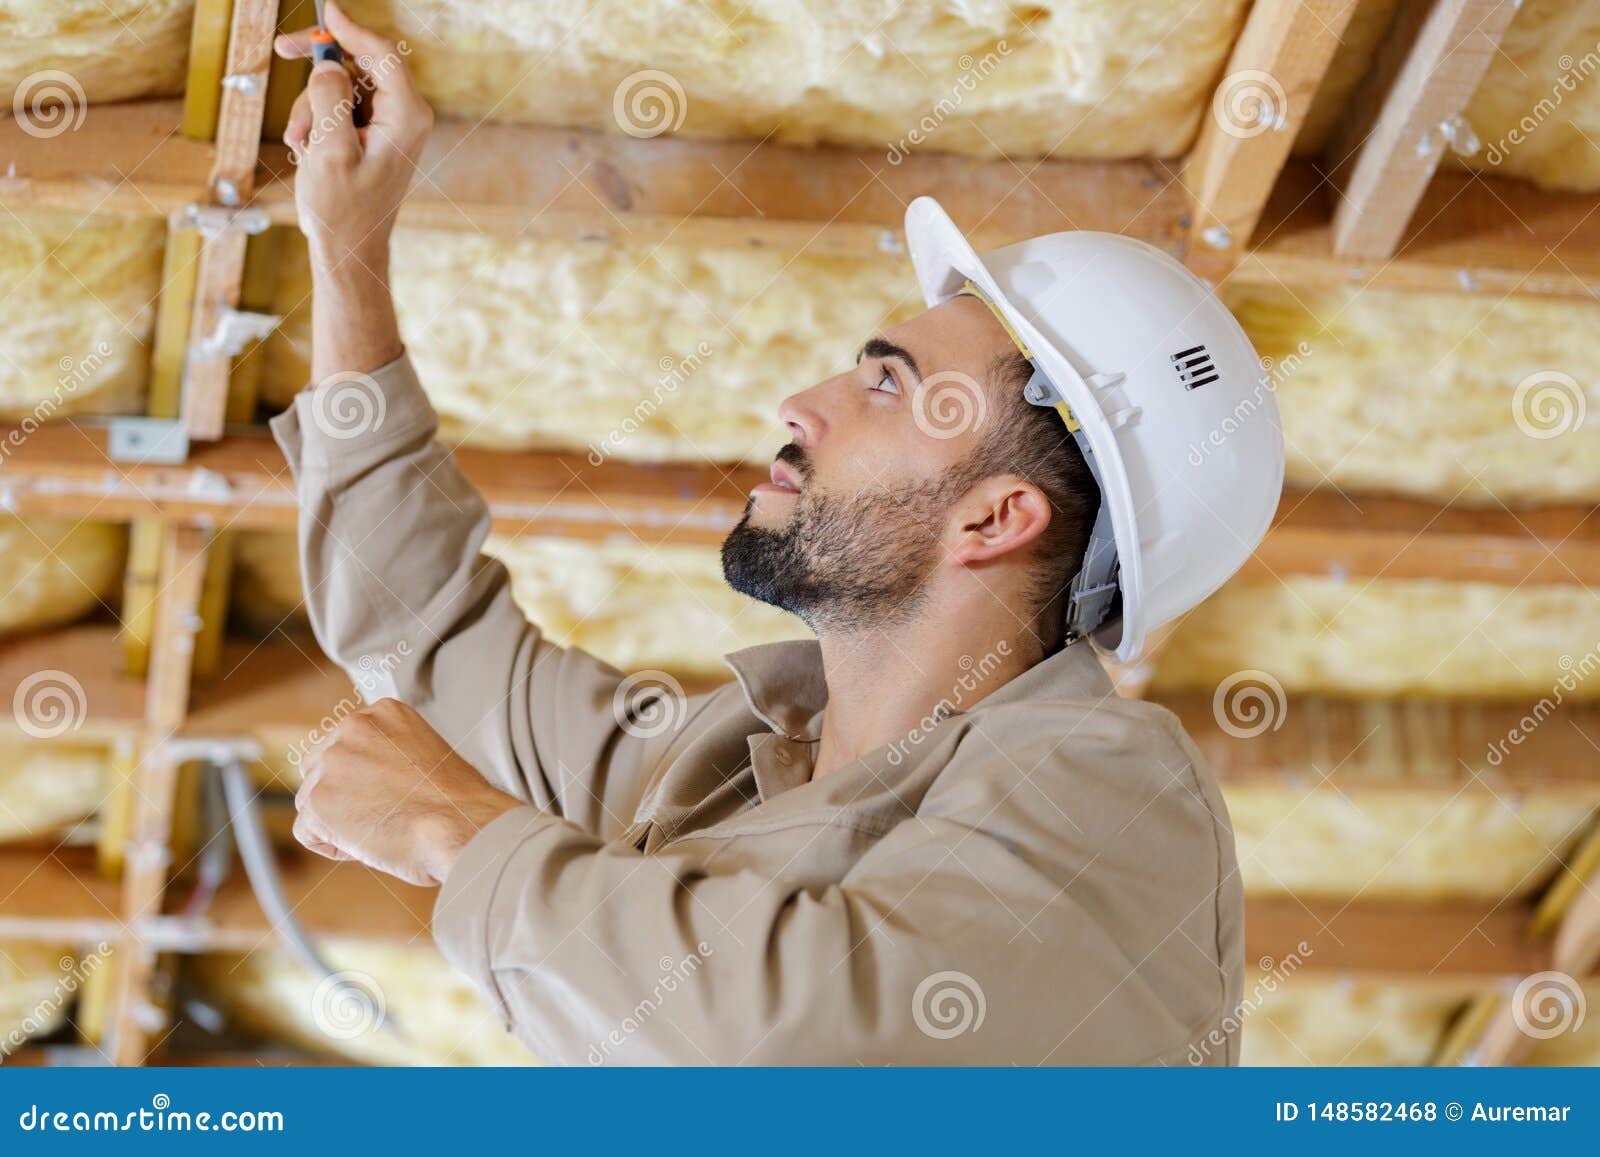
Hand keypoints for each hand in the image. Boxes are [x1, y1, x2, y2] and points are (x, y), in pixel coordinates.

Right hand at [275, 1, 433, 272]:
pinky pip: (339, 107)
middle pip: (360, 63)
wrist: (349, 249)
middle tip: (281, 50)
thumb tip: (329, 65)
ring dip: (310, 106)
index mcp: (406, 118)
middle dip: (318, 69)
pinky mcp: (373, 136)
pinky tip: (307, 148)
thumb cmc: (343, 211)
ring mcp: (390, 126)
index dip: (352, 28)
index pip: (383, 54)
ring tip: (299, 142)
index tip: (327, 10)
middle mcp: (405, 117)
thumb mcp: (329, 151)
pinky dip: (316, 121)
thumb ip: (329, 99)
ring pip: (341, 85)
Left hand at [293, 698, 522, 886]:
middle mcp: (353, 728)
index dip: (362, 777)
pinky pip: (307, 832)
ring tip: (382, 829)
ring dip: (338, 822)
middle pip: (318, 767)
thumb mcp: (425, 754)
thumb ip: (388, 754)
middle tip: (382, 814)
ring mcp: (333, 762)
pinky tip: (369, 845)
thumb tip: (363, 778)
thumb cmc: (458, 805)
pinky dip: (334, 847)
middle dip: (341, 795)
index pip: (344, 743)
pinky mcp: (319, 800)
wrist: (463, 826)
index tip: (390, 793)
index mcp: (383, 712)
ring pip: (311, 800)